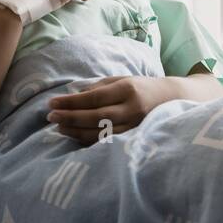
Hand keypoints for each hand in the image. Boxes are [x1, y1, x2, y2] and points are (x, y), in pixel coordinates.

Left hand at [46, 76, 172, 144]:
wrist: (172, 100)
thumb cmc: (141, 87)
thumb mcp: (121, 80)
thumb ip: (98, 87)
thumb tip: (74, 96)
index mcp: (127, 90)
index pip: (93, 98)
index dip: (71, 102)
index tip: (52, 103)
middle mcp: (131, 109)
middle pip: (95, 117)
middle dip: (70, 118)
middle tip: (50, 117)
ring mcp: (134, 126)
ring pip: (100, 133)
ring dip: (76, 131)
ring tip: (59, 128)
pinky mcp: (134, 139)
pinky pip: (107, 143)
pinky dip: (89, 140)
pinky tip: (75, 136)